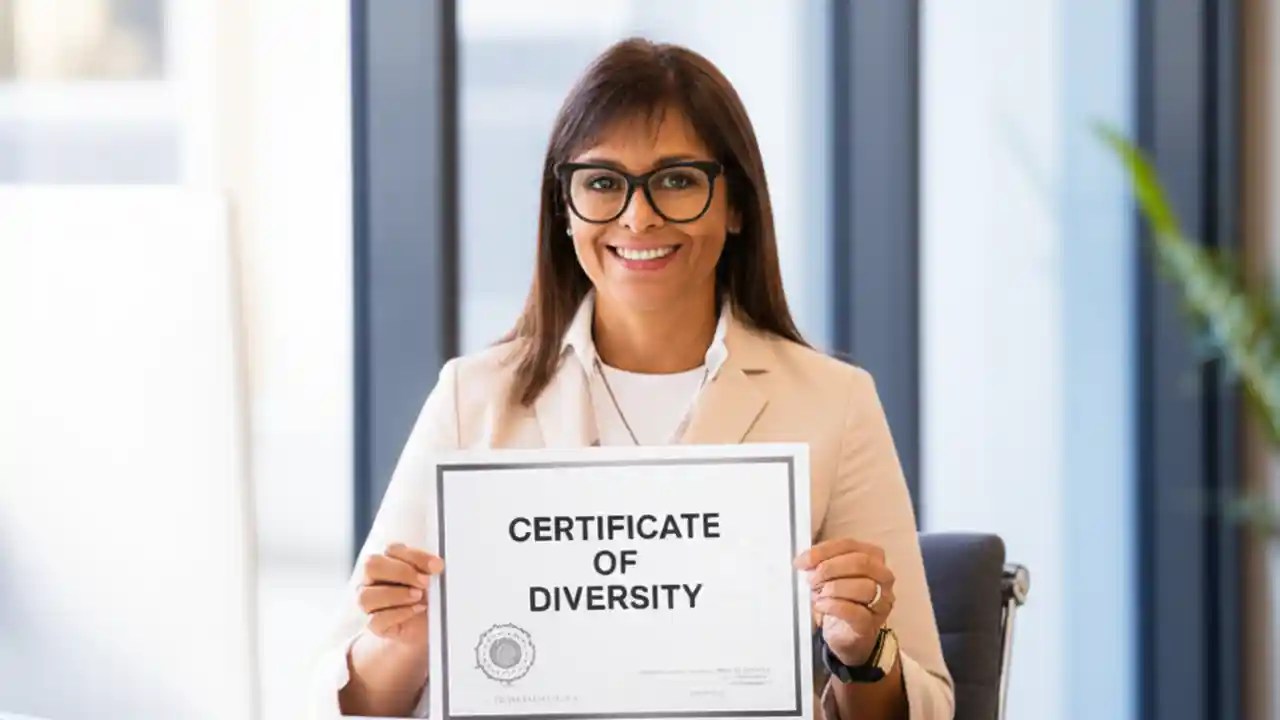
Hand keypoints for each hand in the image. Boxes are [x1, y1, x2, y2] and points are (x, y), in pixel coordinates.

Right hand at [358, 543, 443, 647]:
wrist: (431, 624)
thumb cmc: (428, 597)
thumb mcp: (433, 578)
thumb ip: (429, 568)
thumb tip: (435, 565)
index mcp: (387, 561)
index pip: (392, 550)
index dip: (415, 557)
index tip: (436, 566)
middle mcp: (372, 579)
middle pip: (372, 566)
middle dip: (402, 572)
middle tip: (425, 581)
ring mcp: (370, 602)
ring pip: (368, 595)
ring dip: (397, 595)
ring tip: (418, 597)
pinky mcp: (374, 624)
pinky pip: (376, 619)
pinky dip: (399, 613)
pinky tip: (415, 610)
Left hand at [794, 539, 895, 666]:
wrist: (846, 635)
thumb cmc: (839, 599)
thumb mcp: (829, 576)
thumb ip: (820, 564)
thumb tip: (804, 561)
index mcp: (872, 557)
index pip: (849, 545)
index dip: (823, 551)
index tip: (802, 561)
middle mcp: (883, 576)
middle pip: (861, 563)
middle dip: (830, 568)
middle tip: (811, 579)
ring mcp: (881, 601)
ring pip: (864, 586)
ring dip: (833, 588)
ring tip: (816, 594)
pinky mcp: (871, 624)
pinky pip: (856, 612)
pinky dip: (834, 606)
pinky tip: (820, 606)